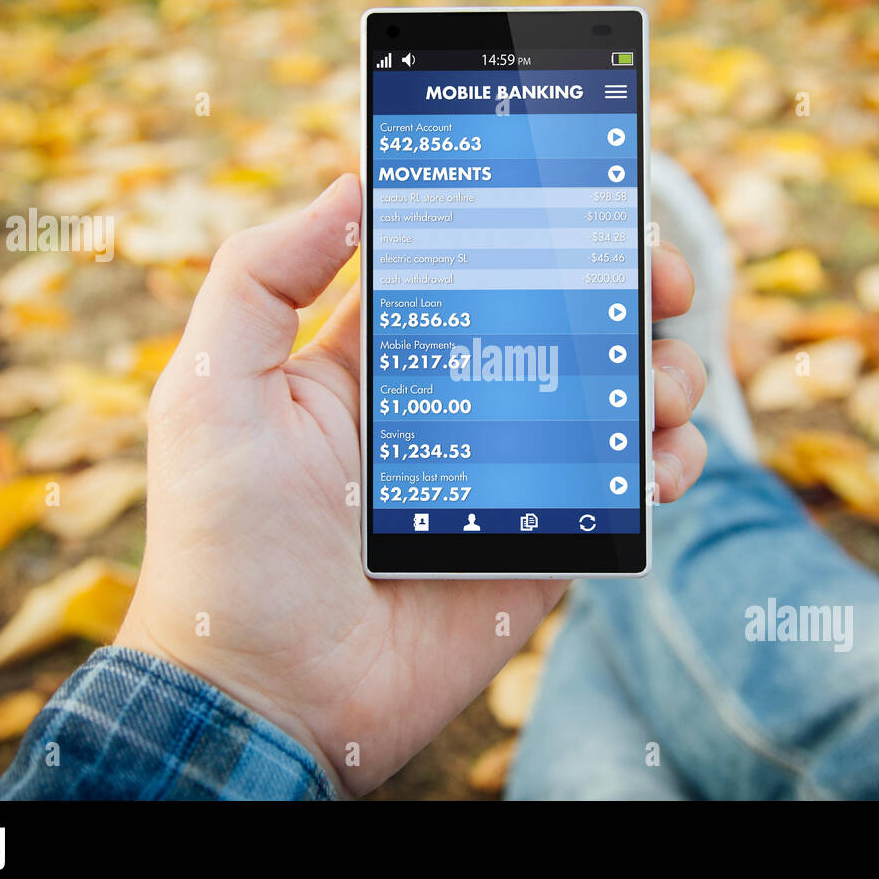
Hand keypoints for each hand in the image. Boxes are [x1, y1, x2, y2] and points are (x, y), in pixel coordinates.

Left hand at [115, 174, 708, 794]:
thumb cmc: (225, 541)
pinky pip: (628, 486)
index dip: (538, 229)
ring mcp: (511, 472)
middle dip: (625, 290)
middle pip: (565, 322)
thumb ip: (261, 275)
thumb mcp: (212, 389)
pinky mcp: (546, 535)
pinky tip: (656, 463)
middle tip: (659, 281)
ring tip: (657, 384)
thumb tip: (348, 185)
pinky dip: (666, 463)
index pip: (479, 267)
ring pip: (613, 396)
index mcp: (383, 358)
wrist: (271, 693)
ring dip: (660, 372)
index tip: (588, 201)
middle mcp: (457, 404)